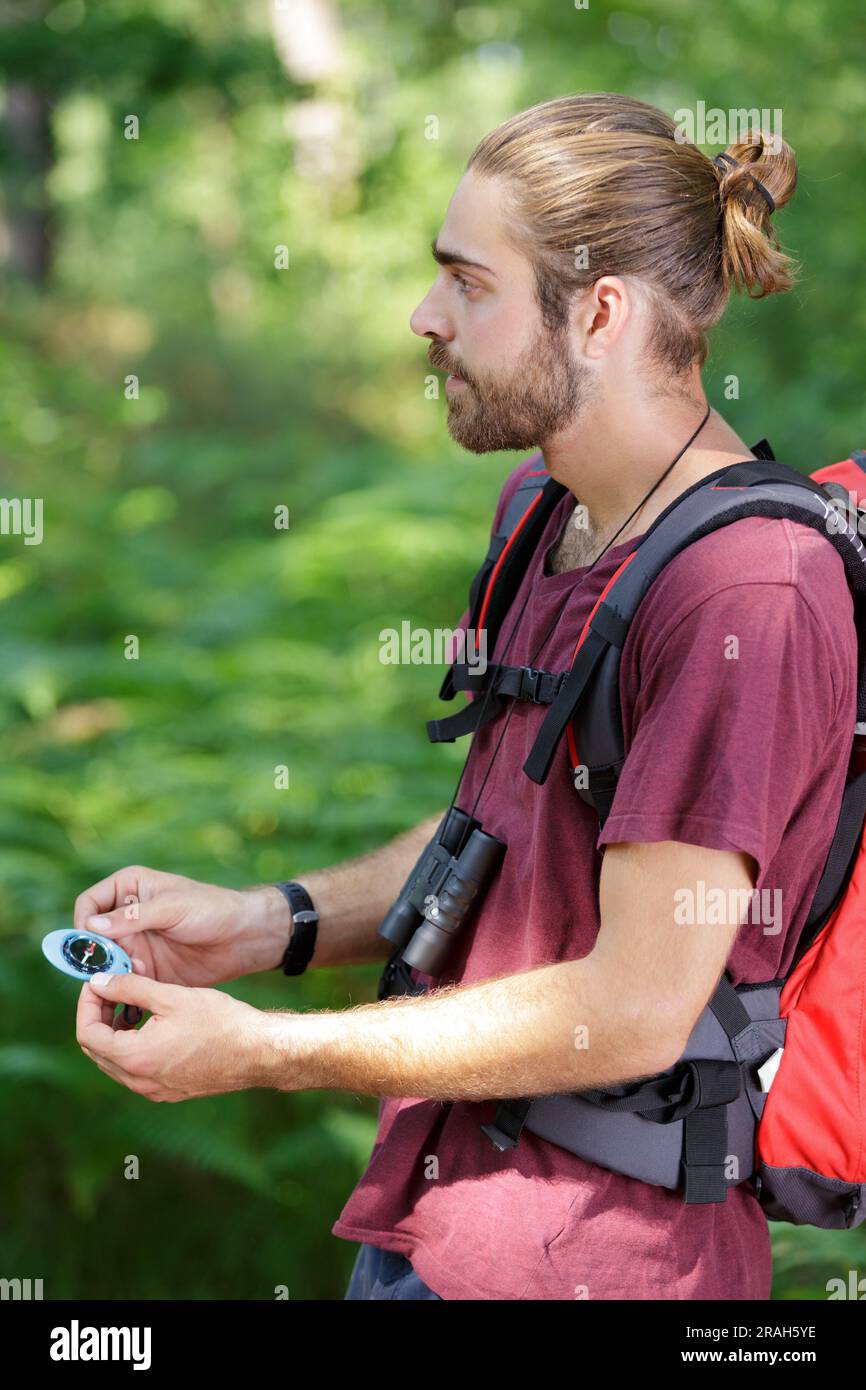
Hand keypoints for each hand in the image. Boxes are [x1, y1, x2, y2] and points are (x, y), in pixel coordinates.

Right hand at [73, 866, 290, 988]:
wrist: (243, 937)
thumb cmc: (212, 909)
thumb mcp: (173, 907)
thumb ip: (133, 917)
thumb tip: (92, 927)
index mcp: (129, 888)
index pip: (89, 904)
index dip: (85, 923)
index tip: (94, 943)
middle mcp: (126, 916)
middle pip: (92, 938)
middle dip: (98, 954)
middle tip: (115, 965)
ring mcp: (135, 943)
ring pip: (105, 962)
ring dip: (115, 971)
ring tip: (141, 972)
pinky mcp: (146, 969)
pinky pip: (123, 981)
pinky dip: (127, 986)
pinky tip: (146, 985)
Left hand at [76, 971, 284, 1100]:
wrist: (258, 1052)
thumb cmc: (221, 1021)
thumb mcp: (172, 997)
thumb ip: (130, 988)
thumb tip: (99, 982)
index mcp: (136, 1057)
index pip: (88, 1033)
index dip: (87, 1004)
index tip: (98, 982)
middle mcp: (139, 1081)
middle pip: (97, 1050)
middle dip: (98, 1016)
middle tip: (111, 989)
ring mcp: (153, 1090)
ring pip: (114, 1062)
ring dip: (114, 1032)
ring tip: (133, 1003)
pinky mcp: (167, 1091)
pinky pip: (135, 1070)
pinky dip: (132, 1046)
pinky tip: (151, 1024)